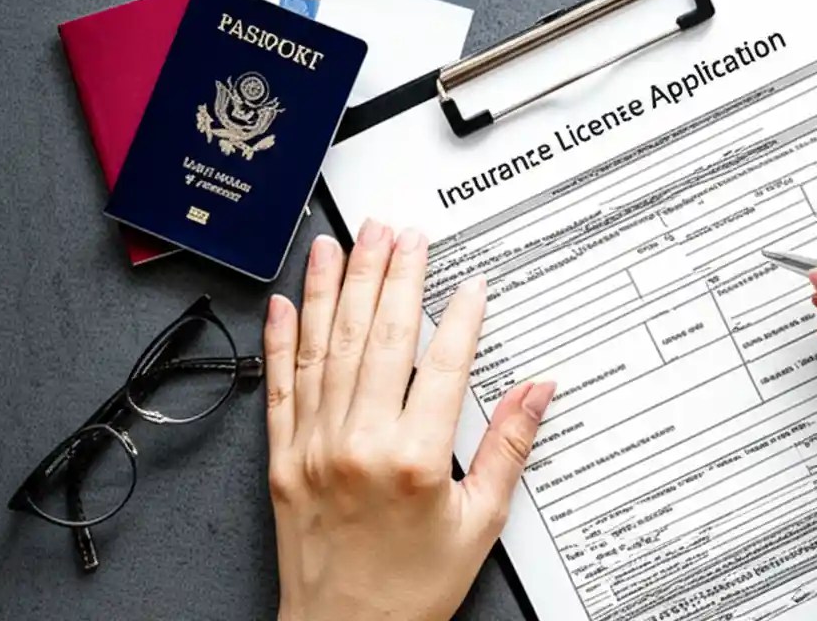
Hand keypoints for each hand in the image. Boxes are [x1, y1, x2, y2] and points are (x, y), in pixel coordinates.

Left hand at [262, 223, 555, 620]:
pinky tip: (286, 300)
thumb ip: (508, 449)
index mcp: (414, 460)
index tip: (471, 282)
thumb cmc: (412, 588)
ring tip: (344, 242)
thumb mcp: (480, 523)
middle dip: (392, 275)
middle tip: (400, 232)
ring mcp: (313, 448)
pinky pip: (279, 386)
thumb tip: (537, 393)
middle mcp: (358, 444)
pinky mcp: (282, 459)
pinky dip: (282, 339)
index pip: (443, 364)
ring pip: (326, 348)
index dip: (461, 315)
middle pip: (379, 339)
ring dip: (335, 288)